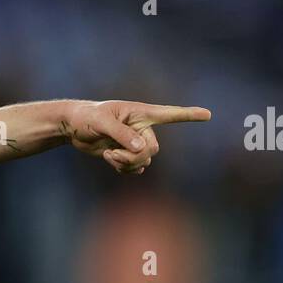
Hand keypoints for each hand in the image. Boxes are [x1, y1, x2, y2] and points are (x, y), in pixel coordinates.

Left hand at [65, 100, 210, 174]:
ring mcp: (135, 142)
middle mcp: (142, 127)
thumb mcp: (101, 122)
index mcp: (140, 113)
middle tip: (113, 153)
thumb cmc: (87, 117)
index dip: (188, 115)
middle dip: (134, 156)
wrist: (74, 127)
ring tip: (109, 154)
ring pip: (145, 161)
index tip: (208, 114)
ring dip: (126, 163)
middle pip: (153, 149)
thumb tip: (141, 147)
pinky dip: (124, 169)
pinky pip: (136, 168)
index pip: (169, 114)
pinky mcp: (127, 154)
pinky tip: (111, 160)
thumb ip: (121, 134)